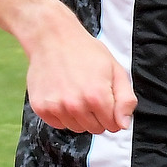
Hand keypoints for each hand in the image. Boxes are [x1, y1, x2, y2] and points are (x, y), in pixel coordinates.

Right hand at [23, 16, 135, 134]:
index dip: (113, 113)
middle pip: (95, 129)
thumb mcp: (115, 69)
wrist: (52, 37)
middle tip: (90, 92)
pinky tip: (62, 94)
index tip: (106, 98)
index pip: (114, 126)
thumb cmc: (86, 52)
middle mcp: (75, 105)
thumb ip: (125, 99)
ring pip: (77, 128)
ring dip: (79, 116)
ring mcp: (56, 107)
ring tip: (76, 91)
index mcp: (97, 96)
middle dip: (97, 116)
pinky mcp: (41, 108)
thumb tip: (123, 125)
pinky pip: (58, 124)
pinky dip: (62, 114)